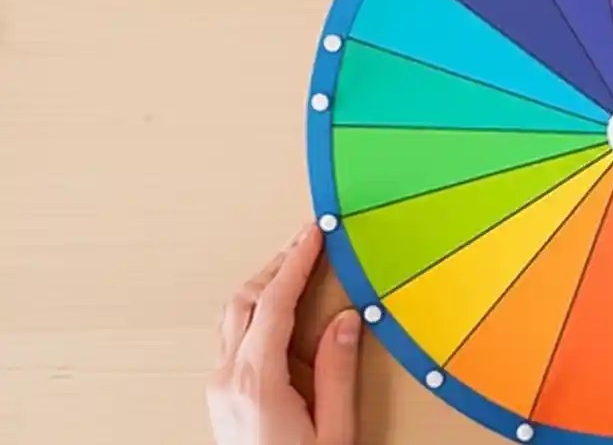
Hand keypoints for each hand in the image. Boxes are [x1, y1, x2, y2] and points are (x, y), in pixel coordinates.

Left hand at [208, 223, 361, 444]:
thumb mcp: (334, 432)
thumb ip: (338, 372)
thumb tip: (345, 320)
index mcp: (257, 383)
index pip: (274, 304)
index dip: (296, 263)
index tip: (314, 235)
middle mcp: (229, 380)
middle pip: (246, 301)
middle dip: (279, 264)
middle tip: (309, 240)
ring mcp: (220, 389)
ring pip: (235, 317)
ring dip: (266, 287)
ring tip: (299, 267)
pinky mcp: (223, 397)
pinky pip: (235, 339)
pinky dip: (258, 312)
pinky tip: (283, 312)